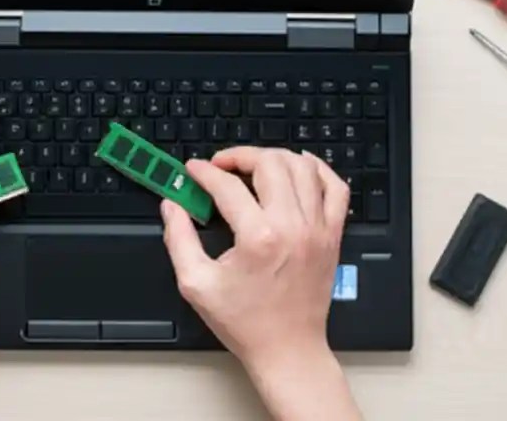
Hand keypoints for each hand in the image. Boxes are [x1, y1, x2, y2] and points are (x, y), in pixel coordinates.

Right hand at [161, 148, 361, 420]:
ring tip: (254, 166)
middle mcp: (292, 226)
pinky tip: (299, 168)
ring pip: (302, 167)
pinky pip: (335, 187)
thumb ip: (179, 238)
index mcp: (257, 238)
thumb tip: (171, 205)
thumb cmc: (244, 322)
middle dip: (240, 155)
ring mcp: (317, 229)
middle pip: (270, 163)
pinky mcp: (332, 236)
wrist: (287, 350)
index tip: (193, 170)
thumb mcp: (196, 284)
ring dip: (274, 158)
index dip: (204, 172)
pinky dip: (318, 170)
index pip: (227, 185)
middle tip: (222, 165)